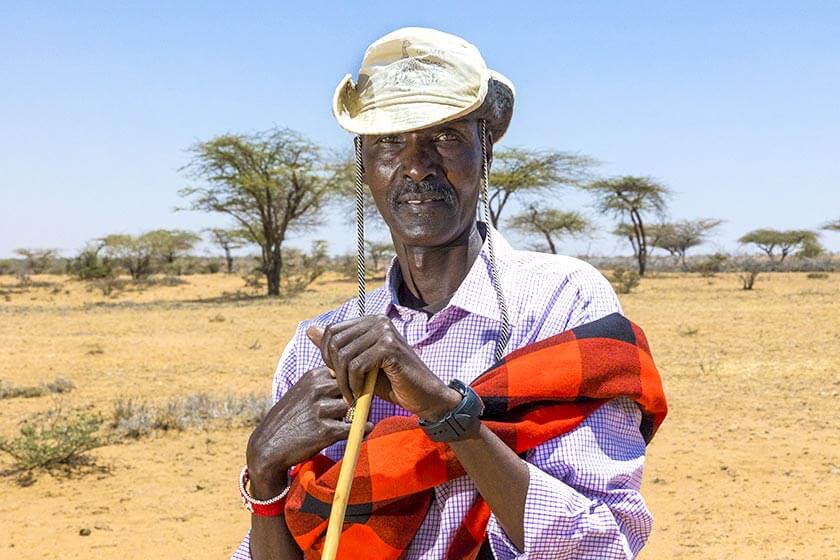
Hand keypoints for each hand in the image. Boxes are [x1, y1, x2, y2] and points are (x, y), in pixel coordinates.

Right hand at [245, 367, 371, 495]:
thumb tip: (353, 375)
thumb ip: (322, 382)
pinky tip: (364, 431)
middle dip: (359, 398)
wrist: (269, 445)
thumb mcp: (302, 390)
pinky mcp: (325, 431)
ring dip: (358, 415)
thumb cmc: (290, 417)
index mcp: (312, 376)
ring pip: (353, 407)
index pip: (346, 372)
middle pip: (353, 387)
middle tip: (363, 407)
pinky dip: (362, 430)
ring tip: (358, 421)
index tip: (357, 392)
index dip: (354, 383)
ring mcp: (320, 410)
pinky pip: (355, 428)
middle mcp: (316, 390)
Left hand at [307, 316, 460, 421]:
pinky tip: (361, 394)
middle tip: (344, 389)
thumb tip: (309, 330)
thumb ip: (336, 348)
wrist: (424, 396)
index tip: (337, 376)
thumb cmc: (392, 382)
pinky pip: (357, 365)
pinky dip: (354, 384)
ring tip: (352, 395)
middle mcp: (378, 321)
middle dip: (334, 370)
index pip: (332, 331)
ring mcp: (385, 332)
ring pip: (344, 355)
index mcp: (371, 321)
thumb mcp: (359, 365)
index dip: (327, 356)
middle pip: (335, 341)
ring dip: (344, 381)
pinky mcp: (389, 347)